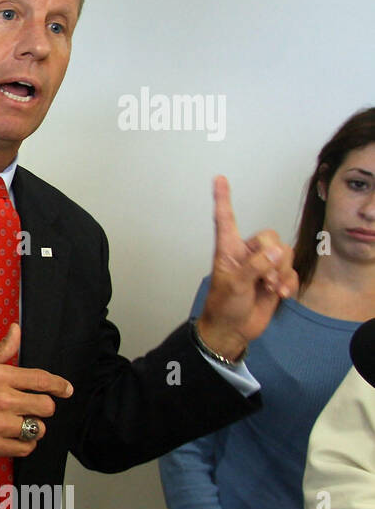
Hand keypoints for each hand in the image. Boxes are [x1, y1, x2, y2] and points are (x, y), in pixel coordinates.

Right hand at [0, 324, 72, 455]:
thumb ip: (1, 349)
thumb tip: (16, 331)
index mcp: (0, 377)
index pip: (42, 380)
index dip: (60, 385)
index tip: (66, 390)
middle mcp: (2, 399)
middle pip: (46, 406)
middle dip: (43, 407)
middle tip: (33, 408)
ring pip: (37, 428)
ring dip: (33, 427)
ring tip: (21, 423)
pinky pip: (24, 448)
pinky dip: (24, 444)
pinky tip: (15, 437)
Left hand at [196, 176, 299, 359]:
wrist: (233, 330)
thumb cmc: (224, 306)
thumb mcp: (235, 285)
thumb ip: (255, 266)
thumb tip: (276, 251)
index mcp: (228, 250)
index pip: (225, 219)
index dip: (223, 199)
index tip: (219, 178)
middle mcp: (245, 253)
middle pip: (269, 237)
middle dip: (273, 257)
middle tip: (265, 278)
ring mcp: (262, 265)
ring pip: (284, 253)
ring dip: (282, 272)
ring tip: (271, 288)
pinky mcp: (275, 278)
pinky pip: (290, 270)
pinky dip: (289, 281)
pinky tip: (281, 294)